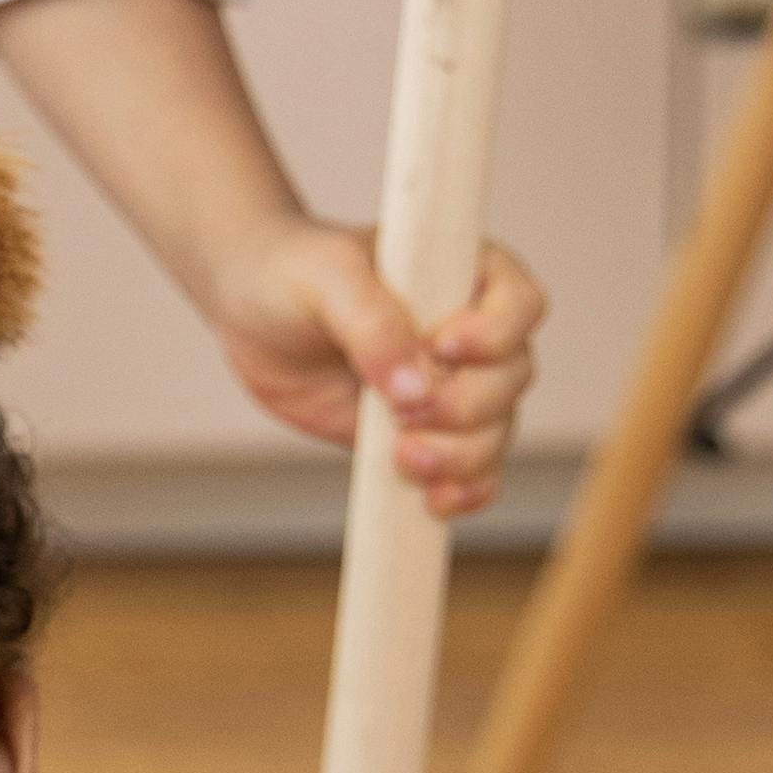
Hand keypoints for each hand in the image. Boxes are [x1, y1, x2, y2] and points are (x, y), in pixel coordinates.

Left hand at [210, 217, 544, 518]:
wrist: (253, 312)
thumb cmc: (292, 273)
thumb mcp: (325, 280)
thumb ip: (372, 326)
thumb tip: (417, 391)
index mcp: (466, 273)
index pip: (519, 306)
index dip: (494, 336)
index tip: (441, 347)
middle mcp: (474, 333)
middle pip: (511, 380)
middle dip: (465, 407)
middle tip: (403, 413)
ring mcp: (453, 386)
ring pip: (497, 432)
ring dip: (461, 455)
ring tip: (403, 458)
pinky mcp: (428, 432)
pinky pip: (473, 470)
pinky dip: (465, 489)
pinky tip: (433, 499)